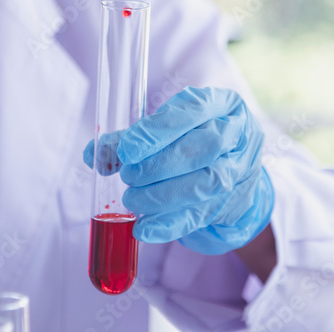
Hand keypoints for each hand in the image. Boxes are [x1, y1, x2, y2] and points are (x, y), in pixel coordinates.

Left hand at [85, 87, 273, 255]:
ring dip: (163, 195)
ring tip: (132, 199)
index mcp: (222, 104)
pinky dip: (170, 224)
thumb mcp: (171, 129)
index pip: (194, 110)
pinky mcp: (231, 202)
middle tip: (128, 175)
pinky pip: (202, 215)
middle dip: (160, 164)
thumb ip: (133, 138)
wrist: (234, 174)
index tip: (128, 149)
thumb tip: (95, 152)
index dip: (160, 129)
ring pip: (206, 182)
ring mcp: (239, 170)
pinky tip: (145, 229)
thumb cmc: (196, 140)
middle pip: (204, 147)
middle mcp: (237, 134)